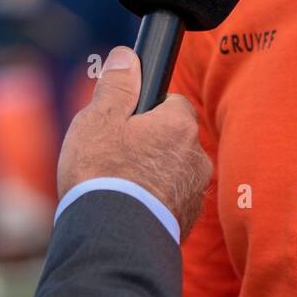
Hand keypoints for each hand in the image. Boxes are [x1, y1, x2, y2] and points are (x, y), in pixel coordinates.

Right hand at [56, 47, 211, 239]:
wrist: (111, 241)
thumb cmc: (103, 174)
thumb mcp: (100, 117)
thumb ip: (117, 83)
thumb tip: (127, 56)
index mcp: (179, 125)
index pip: (172, 104)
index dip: (145, 111)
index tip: (123, 125)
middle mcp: (196, 158)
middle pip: (172, 138)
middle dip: (149, 144)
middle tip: (114, 158)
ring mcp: (194, 193)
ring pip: (173, 171)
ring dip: (153, 175)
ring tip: (118, 187)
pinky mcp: (186, 223)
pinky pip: (171, 201)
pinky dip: (153, 202)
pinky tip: (128, 209)